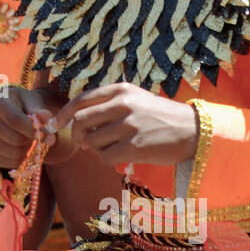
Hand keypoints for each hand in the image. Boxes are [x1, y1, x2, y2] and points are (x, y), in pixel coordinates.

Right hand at [0, 85, 68, 173]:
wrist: (8, 112)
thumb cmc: (23, 104)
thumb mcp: (32, 101)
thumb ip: (40, 111)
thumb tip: (48, 120)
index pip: (15, 120)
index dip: (32, 130)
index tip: (45, 134)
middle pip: (15, 139)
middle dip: (31, 141)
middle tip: (38, 137)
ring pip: (13, 153)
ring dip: (27, 150)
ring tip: (29, 140)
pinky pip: (8, 163)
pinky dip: (20, 159)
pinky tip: (21, 147)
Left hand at [51, 83, 198, 168]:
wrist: (192, 131)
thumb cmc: (161, 117)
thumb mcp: (136, 99)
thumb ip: (108, 105)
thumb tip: (76, 122)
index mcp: (121, 91)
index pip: (81, 100)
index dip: (65, 114)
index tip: (57, 124)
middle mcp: (123, 105)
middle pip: (81, 121)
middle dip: (77, 135)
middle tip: (83, 142)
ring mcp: (128, 126)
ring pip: (91, 142)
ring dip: (95, 149)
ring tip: (112, 147)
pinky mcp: (134, 147)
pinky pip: (104, 157)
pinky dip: (107, 159)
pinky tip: (121, 156)